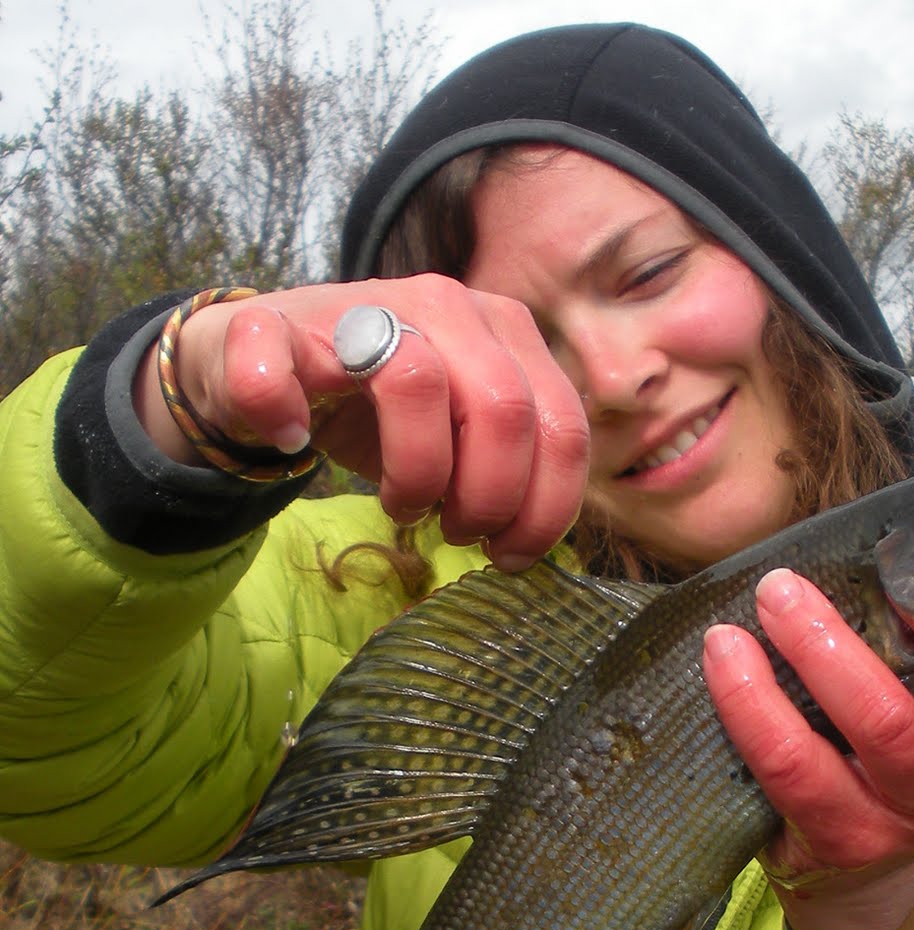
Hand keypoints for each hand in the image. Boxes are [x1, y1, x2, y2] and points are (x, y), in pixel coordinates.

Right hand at [133, 277, 589, 569]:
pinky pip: (277, 361)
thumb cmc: (380, 410)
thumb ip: (513, 464)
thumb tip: (533, 536)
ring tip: (401, 505)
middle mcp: (444, 306)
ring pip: (415, 381)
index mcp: (504, 332)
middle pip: (503, 407)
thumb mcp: (464, 435)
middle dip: (489, 497)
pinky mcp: (275, 323)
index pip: (561, 424)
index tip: (512, 553)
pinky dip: (280, 411)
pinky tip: (291, 441)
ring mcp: (359, 307)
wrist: (267, 363)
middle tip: (459, 532)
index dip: (546, 506)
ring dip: (415, 472)